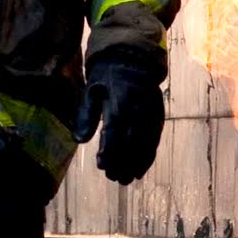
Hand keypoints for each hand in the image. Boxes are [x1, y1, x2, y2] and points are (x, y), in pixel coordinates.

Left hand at [72, 52, 164, 184]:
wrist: (132, 59)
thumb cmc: (107, 78)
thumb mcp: (91, 91)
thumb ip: (86, 116)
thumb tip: (79, 140)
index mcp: (118, 103)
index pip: (114, 133)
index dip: (109, 152)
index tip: (102, 166)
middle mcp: (137, 110)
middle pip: (131, 142)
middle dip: (123, 163)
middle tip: (114, 178)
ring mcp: (150, 113)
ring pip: (145, 144)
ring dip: (137, 164)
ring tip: (126, 179)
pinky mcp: (158, 116)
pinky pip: (155, 140)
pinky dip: (148, 156)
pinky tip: (141, 169)